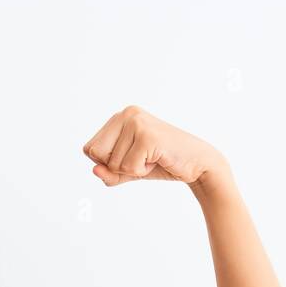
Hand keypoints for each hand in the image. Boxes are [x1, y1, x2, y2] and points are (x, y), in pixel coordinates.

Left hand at [82, 106, 224, 187]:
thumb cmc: (161, 164)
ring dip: (133, 169)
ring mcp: (136, 122)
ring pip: (113, 163)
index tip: (132, 156)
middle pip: (95, 154)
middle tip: (142, 158)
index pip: (89, 149)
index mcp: (120, 117)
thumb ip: (108, 173)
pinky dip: (142, 172)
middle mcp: (126, 113)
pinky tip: (157, 160)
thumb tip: (95, 170)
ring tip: (152, 158)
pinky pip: (128, 167)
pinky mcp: (147, 135)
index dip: (107, 162)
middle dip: (117, 166)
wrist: (197, 165)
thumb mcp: (128, 171)